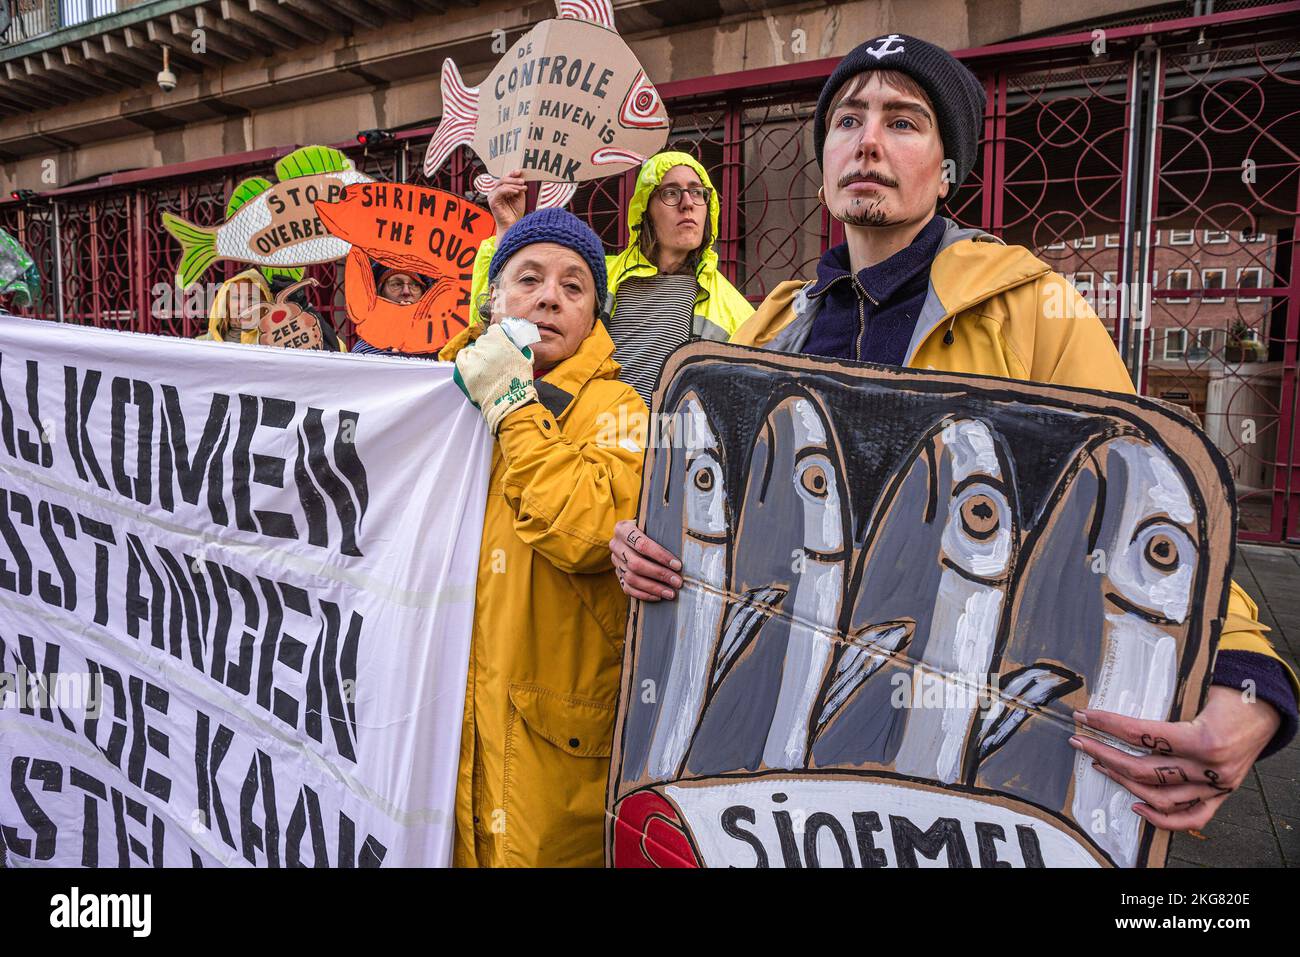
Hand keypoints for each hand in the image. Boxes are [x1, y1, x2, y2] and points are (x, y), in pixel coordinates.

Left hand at [452, 323, 536, 432]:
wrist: (510, 400)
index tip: (498, 344)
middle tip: (493, 360)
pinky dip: (465, 358)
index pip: (494, 330)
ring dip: (478, 356)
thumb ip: (517, 349)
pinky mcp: (465, 368)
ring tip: (484, 368)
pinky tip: (471, 363)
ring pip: (473, 350)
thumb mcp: (525, 360)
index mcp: (499, 339)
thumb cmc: (520, 381)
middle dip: (488, 348)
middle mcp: (484, 345)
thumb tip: (515, 345)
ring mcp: (474, 356)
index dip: (496, 337)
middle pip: (483, 340)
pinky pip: (461, 356)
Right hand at [488, 170, 526, 234]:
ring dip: (513, 184)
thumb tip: (521, 179)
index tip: (520, 171)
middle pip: (503, 179)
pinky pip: (500, 191)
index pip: (505, 179)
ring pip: (502, 184)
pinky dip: (509, 190)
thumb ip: (519, 188)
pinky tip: (516, 191)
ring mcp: (492, 196)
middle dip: (514, 179)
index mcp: (500, 191)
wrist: (512, 226)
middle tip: (523, 180)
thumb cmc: (515, 213)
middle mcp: (495, 192)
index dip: (512, 174)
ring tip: (522, 187)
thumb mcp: (519, 197)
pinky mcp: (492, 201)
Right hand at [609, 520, 682, 601]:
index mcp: (623, 529)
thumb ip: (663, 530)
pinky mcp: (617, 574)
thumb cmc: (649, 529)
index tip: (677, 565)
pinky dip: (644, 594)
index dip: (660, 556)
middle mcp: (616, 545)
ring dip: (653, 588)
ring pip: (632, 579)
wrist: (634, 535)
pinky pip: (628, 588)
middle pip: (636, 564)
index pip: (642, 544)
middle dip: (659, 574)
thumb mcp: (653, 524)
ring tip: (671, 593)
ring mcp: (615, 561)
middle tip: (677, 581)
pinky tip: (658, 596)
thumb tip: (685, 545)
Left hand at [1069, 685, 1280, 831]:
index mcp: (1203, 739)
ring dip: (1124, 781)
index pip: (1142, 735)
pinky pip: (1190, 818)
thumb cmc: (1232, 693)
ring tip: (1100, 764)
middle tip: (1081, 741)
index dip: (1108, 725)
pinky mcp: (1221, 795)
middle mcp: (1209, 768)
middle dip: (1104, 753)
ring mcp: (1216, 786)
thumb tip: (1118, 691)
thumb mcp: (1201, 688)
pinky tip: (1135, 804)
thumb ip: (1165, 697)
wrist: (1268, 709)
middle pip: (1144, 770)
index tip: (1085, 717)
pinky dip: (1161, 818)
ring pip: (1160, 797)